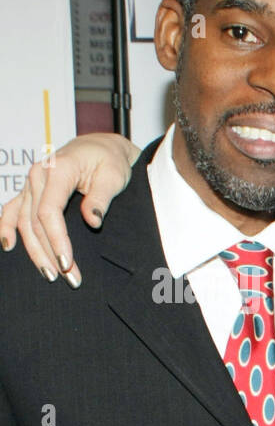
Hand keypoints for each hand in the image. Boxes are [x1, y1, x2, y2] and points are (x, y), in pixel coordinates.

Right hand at [0, 133, 140, 287]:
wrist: (101, 147)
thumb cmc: (110, 160)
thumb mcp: (114, 176)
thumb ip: (101, 198)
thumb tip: (92, 221)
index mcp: (59, 170)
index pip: (49, 212)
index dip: (56, 239)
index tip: (68, 263)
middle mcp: (38, 175)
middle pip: (35, 221)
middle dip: (50, 253)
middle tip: (70, 278)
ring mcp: (31, 182)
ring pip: (24, 221)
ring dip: (35, 250)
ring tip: (50, 275)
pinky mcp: (30, 189)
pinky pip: (12, 209)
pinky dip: (7, 227)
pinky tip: (8, 246)